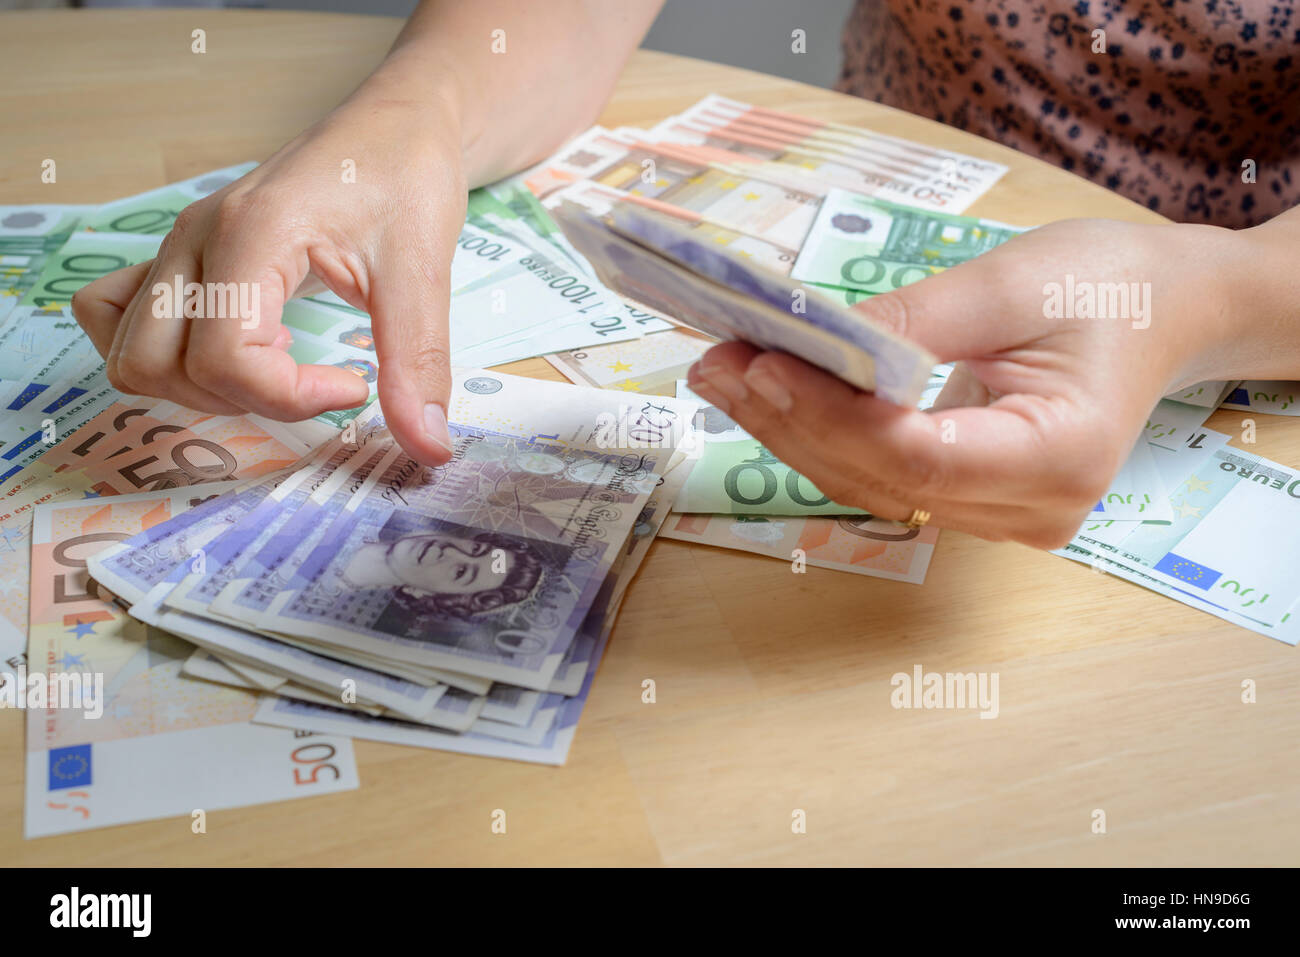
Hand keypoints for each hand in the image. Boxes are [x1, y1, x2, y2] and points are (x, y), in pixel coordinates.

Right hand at [71, 65, 465, 465]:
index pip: (223, 358)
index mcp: (252, 233)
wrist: (395, 125)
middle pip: (159, 365)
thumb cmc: (404, 177)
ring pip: (131, 353)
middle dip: (241, 400)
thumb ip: (419, 363)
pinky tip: (232, 352)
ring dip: (197, 389)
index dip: (288, 397)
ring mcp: (179, 245)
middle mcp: (196, 238)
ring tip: (276, 374)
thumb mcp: (424, 270)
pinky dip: (159, 355)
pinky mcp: (182, 255)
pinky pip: (117, 315)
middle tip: (315, 386)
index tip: (352, 386)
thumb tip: (429, 447)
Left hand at [686, 218, 1246, 548]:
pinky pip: (884, 479)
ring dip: (793, 431)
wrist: (1164, 312)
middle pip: (881, 477)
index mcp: (1060, 457)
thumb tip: (810, 340)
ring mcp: (1001, 516)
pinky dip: (826, 436)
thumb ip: (912, 321)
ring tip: (724, 374)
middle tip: (718, 362)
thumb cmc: (1107, 287)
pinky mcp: (975, 501)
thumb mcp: (1010, 283)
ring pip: (871, 486)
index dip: (832, 414)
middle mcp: (1029, 510)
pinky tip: (773, 397)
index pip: (918, 454)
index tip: (761, 362)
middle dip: (791, 420)